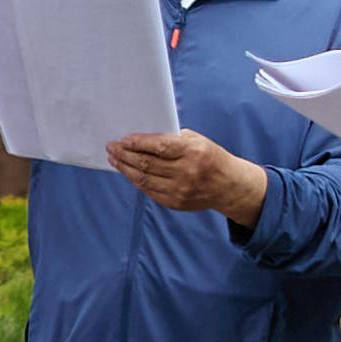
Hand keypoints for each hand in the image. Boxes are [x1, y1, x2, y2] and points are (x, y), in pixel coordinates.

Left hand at [105, 129, 266, 224]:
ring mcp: (180, 190)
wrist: (229, 186)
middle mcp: (186, 172)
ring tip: (114, 159)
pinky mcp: (175, 203)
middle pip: (147, 163)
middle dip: (125, 154)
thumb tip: (141, 139)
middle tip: (111, 147)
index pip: (159, 146)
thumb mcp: (197, 141)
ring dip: (125, 168)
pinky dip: (136, 180)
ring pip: (144, 178)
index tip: (122, 139)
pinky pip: (149, 190)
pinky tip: (127, 171)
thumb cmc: (210, 157)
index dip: (138, 143)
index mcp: (193, 152)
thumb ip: (172, 139)